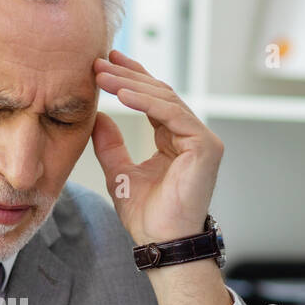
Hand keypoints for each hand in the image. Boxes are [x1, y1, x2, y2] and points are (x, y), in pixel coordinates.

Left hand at [91, 49, 223, 245]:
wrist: (162, 243)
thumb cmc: (147, 217)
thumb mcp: (120, 174)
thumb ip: (111, 146)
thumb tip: (99, 117)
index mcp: (175, 139)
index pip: (153, 100)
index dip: (130, 78)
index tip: (105, 63)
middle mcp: (191, 135)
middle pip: (159, 94)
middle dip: (128, 75)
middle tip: (100, 61)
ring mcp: (202, 140)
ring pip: (165, 100)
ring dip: (131, 84)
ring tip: (102, 75)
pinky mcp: (205, 146)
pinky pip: (173, 115)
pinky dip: (146, 102)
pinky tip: (121, 93)